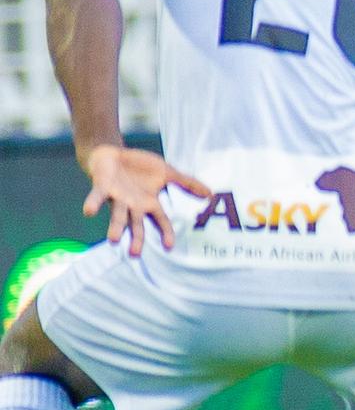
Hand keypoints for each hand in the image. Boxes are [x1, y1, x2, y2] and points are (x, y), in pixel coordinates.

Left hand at [81, 145, 208, 253]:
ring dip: (115, 228)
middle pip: (136, 226)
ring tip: (114, 240)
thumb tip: (210, 194)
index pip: (160, 221)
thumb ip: (188, 184)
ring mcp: (117, 198)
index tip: (169, 247)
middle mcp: (133, 206)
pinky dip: (93, 204)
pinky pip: (97, 198)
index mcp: (149, 203)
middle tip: (135, 254)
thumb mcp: (168, 173)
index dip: (165, 233)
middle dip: (136, 240)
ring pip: (117, 216)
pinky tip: (89, 212)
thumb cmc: (140, 167)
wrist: (112, 155)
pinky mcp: (102, 188)